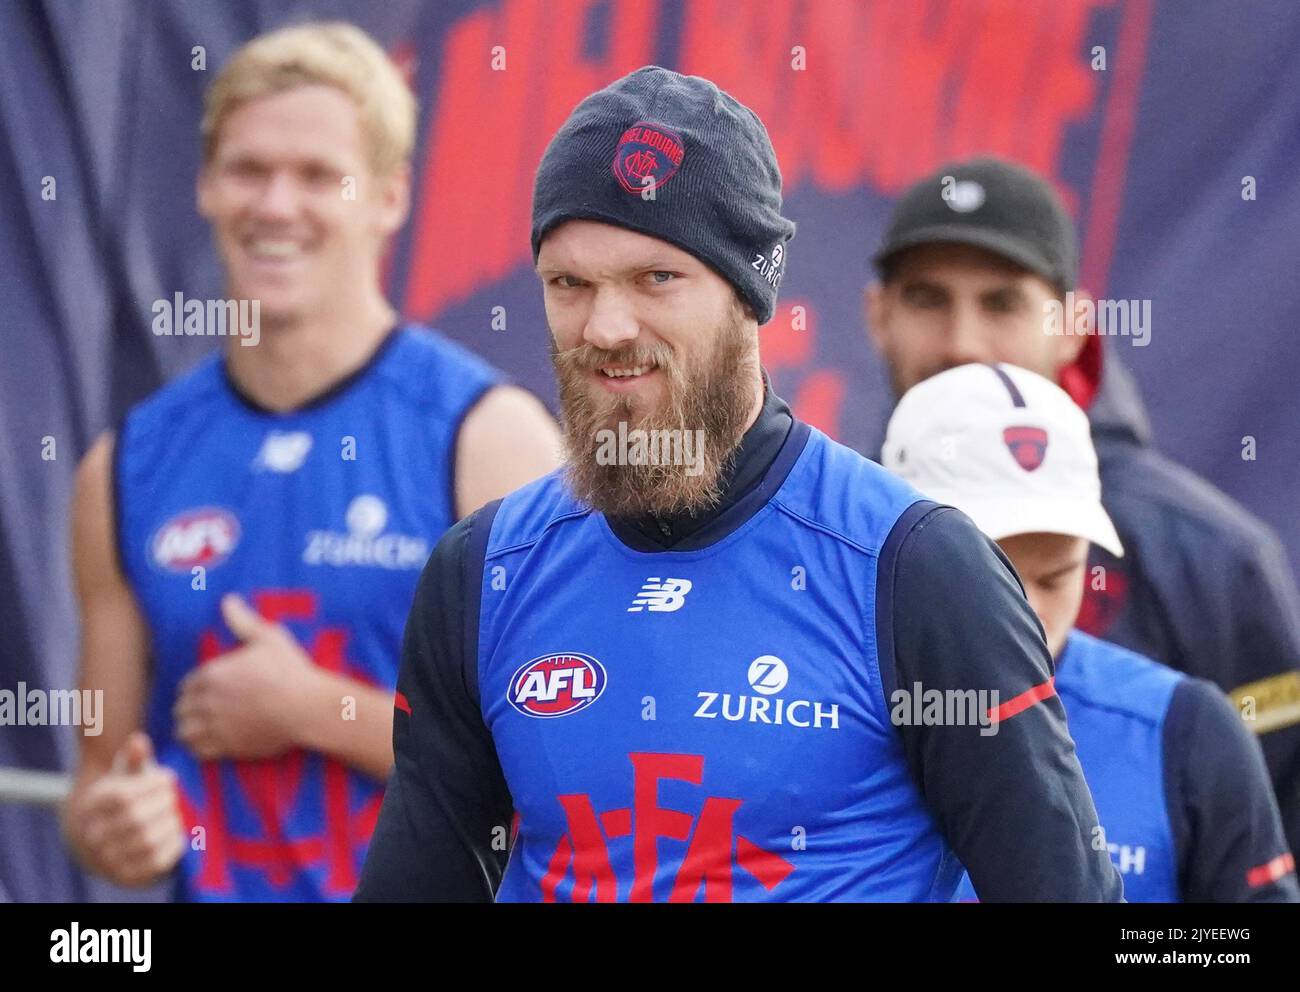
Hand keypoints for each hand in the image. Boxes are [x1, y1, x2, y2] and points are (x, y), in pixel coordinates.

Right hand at [64, 732, 184, 886]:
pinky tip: (175, 832)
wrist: (99, 840)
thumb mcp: (125, 776)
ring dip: (169, 824)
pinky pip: (156, 862)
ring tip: (174, 815)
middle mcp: (93, 834)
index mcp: (92, 805)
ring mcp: (106, 858)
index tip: (169, 779)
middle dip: (164, 804)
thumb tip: (138, 740)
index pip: (125, 795)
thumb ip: (134, 759)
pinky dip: (173, 845)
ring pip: (147, 841)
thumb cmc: (121, 799)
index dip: (154, 784)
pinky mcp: (125, 876)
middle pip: (137, 818)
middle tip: (174, 798)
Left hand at [174, 594, 320, 760]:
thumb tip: (228, 600)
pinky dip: (197, 748)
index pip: (186, 685)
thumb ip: (243, 621)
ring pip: (184, 732)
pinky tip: (207, 743)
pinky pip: (198, 751)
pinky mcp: (227, 747)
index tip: (203, 690)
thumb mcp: (268, 638)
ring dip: (188, 729)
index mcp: (212, 674)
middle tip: (199, 709)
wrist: (306, 708)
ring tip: (198, 728)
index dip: (193, 687)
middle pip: (181, 709)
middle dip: (187, 708)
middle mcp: (207, 702)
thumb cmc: (289, 671)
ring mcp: (215, 727)